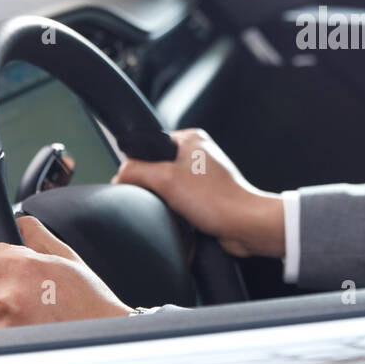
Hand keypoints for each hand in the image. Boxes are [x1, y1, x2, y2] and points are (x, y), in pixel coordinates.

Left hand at [0, 215, 131, 328]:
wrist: (105, 335)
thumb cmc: (87, 298)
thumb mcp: (65, 255)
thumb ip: (35, 233)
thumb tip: (16, 222)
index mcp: (20, 264)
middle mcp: (8, 295)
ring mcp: (6, 326)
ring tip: (16, 317)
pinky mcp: (6, 349)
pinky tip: (19, 332)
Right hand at [112, 128, 283, 258]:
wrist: (245, 226)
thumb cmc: (215, 199)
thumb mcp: (165, 179)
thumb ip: (135, 171)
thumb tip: (119, 176)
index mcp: (191, 138)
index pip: (149, 147)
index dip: (139, 166)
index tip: (138, 181)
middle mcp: (198, 153)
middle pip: (156, 167)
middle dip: (153, 185)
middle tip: (161, 196)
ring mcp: (204, 175)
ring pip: (167, 186)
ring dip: (165, 200)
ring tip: (175, 207)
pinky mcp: (206, 196)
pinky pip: (180, 201)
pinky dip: (176, 210)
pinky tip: (182, 216)